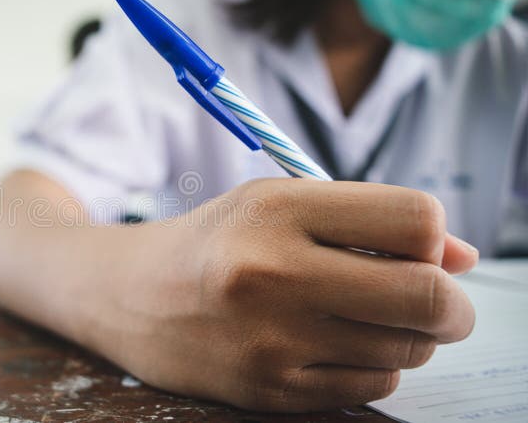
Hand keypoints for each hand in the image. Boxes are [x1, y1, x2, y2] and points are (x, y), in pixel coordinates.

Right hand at [98, 179, 476, 411]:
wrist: (130, 295)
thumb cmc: (216, 242)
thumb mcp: (279, 204)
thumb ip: (371, 222)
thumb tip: (463, 259)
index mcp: (277, 209)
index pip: (415, 220)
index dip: (434, 237)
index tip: (420, 250)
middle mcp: (271, 273)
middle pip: (426, 294)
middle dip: (453, 303)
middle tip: (441, 303)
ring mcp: (270, 339)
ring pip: (406, 349)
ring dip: (410, 336)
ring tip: (373, 318)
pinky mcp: (268, 390)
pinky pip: (371, 386)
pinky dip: (374, 366)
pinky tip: (339, 346)